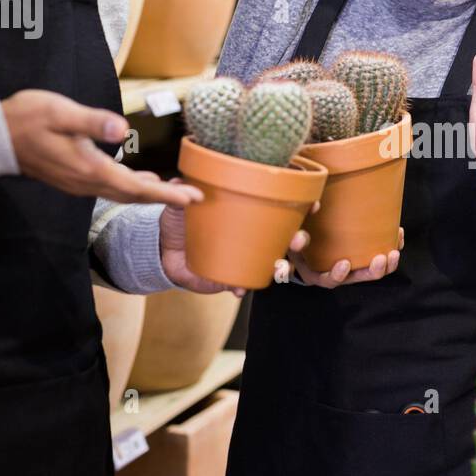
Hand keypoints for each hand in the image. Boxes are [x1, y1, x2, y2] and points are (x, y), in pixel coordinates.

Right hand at [2, 90, 200, 207]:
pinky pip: (110, 188)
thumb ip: (91, 121)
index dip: (165, 194)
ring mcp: (79, 182)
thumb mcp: (59, 112)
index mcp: (89, 168)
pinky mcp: (73, 178)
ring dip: (150, 193)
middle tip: (194, 198)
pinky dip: (131, 187)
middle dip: (165, 198)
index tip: (191, 199)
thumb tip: (121, 128)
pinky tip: (141, 179)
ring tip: (175, 191)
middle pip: (133, 196)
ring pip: (122, 194)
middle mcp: (86, 181)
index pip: (135, 188)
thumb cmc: (25, 119)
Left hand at [158, 183, 313, 293]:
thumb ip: (182, 192)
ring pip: (273, 263)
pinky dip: (242, 286)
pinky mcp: (230, 276)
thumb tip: (185, 187)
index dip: (302, 207)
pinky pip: (243, 284)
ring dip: (281, 267)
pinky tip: (238, 287)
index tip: (313, 205)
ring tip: (278, 267)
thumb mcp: (180, 202)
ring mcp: (244, 257)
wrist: (162, 249)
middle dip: (299, 240)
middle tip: (299, 240)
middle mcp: (252, 235)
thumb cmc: (179, 219)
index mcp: (248, 212)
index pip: (282, 208)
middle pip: (287, 238)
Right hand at [281, 227, 404, 288]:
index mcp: (317, 273)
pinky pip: (379, 255)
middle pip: (358, 278)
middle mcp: (337, 272)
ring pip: (372, 270)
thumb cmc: (294, 238)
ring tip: (394, 251)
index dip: (337, 275)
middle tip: (381, 258)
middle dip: (372, 272)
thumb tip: (310, 217)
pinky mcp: (361, 254)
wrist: (302, 234)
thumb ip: (294, 235)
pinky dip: (390, 245)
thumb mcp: (289, 238)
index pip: (329, 280)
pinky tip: (398, 232)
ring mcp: (351, 265)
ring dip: (386, 264)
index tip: (344, 263)